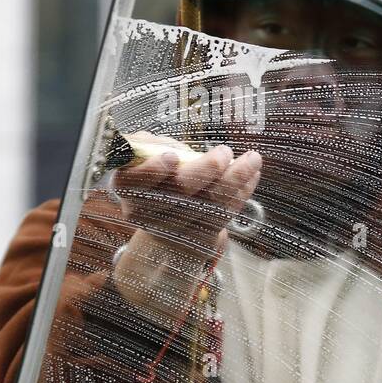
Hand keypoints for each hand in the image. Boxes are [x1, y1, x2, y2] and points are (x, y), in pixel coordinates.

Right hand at [109, 134, 261, 316]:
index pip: (134, 182)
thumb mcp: (147, 152)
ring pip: (208, 206)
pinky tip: (252, 175)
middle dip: (205, 171)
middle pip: (177, 194)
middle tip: (224, 152)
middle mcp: (147, 212)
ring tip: (253, 159)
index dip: (153, 170)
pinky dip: (241, 194)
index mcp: (129, 187)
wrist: (164, 212)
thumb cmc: (157, 170)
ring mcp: (174, 229)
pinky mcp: (199, 237)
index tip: (173, 156)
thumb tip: (169, 148)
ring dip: (235, 181)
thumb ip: (152, 145)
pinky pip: (224, 215)